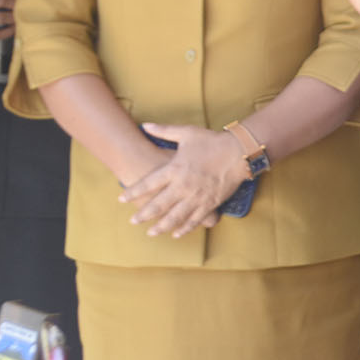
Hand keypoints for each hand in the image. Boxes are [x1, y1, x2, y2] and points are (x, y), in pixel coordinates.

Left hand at [118, 123, 247, 236]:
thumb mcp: (186, 133)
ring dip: (162, 226)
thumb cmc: (212, 141)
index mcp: (174, 169)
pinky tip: (176, 234)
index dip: (133, 191)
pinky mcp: (210, 203)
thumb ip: (164, 131)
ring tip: (151, 233)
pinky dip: (185, 228)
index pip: (148, 184)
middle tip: (133, 221)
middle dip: (144, 214)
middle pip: (158, 204)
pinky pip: (195, 219)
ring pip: (175, 216)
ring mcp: (197, 197)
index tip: (121, 198)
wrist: (239, 152)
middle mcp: (183, 186)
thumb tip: (145, 125)